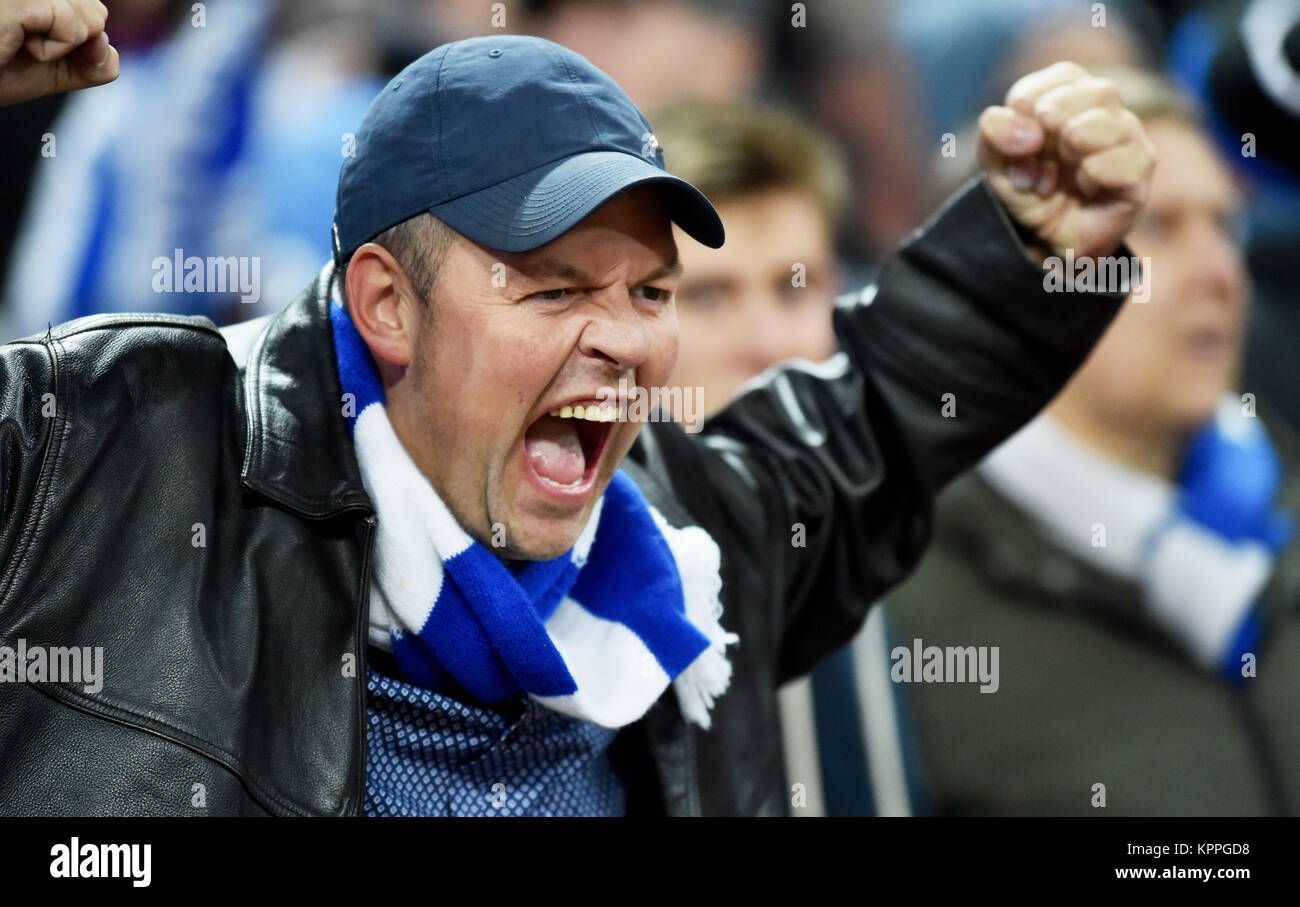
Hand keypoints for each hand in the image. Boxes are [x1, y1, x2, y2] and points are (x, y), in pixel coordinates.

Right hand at [0, 0, 117, 106]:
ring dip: (60, 48)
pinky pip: (75, 28)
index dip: (76, 43)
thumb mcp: (58, 70)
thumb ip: (93, 61)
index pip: (95, 11)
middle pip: (98, 14)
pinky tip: (16, 44)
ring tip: (17, 42)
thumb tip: (105, 42)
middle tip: (23, 45)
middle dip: (70, 44)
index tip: (33, 43)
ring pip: (92, 20)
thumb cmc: (0, 70)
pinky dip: (52, 51)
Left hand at [978, 61, 1154, 261]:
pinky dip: (1094, 175)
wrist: (1047, 240)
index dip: (1031, 107)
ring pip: (1111, 123)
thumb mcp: (996, 162)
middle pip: (1096, 91)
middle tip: (1038, 159)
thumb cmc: (1028, 190)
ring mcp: (1128, 139)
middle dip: (1055, 124)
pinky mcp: (1140, 173)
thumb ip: (995, 135)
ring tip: (1059, 177)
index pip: (1064, 76)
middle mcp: (1107, 110)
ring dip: (1073, 149)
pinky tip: (1085, 189)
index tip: (1018, 142)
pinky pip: (1127, 162)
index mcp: (1072, 94)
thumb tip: (1028, 133)